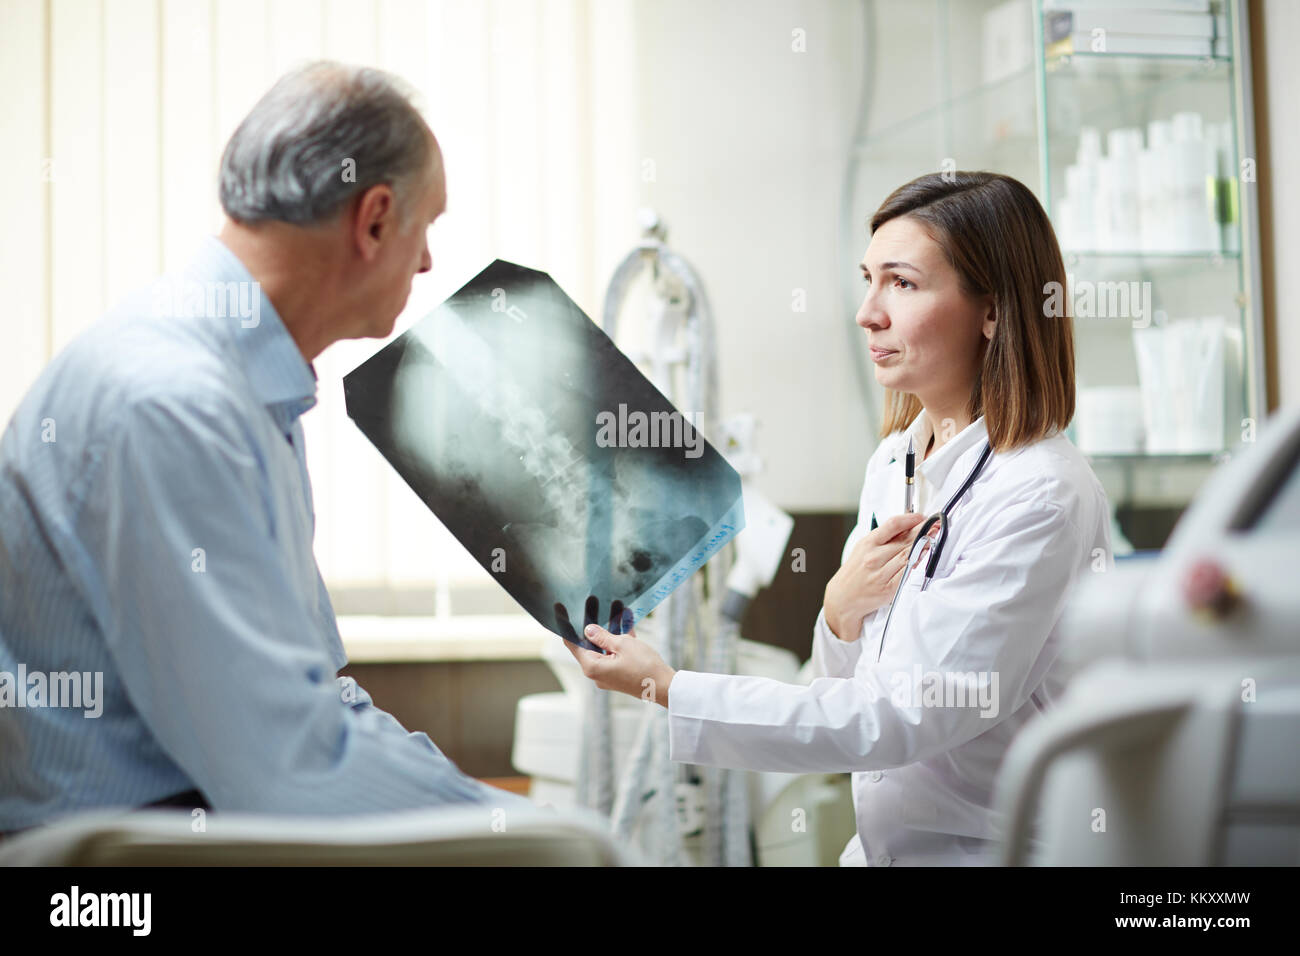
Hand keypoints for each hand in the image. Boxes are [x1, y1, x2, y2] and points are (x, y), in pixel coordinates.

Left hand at [562, 596, 674, 706]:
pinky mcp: (618, 675)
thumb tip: (588, 630)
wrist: (664, 687)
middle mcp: (596, 673)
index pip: (572, 644)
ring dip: (609, 631)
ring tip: (614, 609)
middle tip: (592, 604)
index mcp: (592, 666)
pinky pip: (613, 654)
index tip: (562, 610)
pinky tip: (626, 623)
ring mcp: (607, 675)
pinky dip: (617, 642)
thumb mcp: (622, 645)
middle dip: (593, 625)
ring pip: (603, 648)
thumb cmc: (644, 666)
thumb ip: (602, 636)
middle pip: (588, 645)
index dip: (567, 626)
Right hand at [823, 512, 932, 641]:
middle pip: (905, 540)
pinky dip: (918, 564)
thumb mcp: (862, 549)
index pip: (892, 525)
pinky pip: (907, 574)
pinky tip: (926, 556)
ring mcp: (881, 574)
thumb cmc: (855, 572)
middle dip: (924, 531)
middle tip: (936, 525)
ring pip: (908, 555)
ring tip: (935, 537)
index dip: (910, 519)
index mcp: (867, 544)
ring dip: (925, 545)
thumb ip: (882, 538)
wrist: (843, 598)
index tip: (922, 517)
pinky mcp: (888, 589)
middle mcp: (874, 557)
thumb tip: (906, 526)